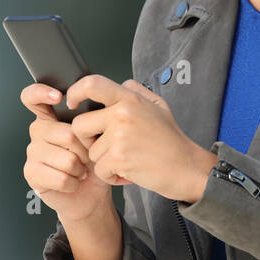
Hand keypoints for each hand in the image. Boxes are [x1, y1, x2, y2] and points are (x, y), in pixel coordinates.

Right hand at [19, 83, 114, 223]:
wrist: (89, 194)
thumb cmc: (92, 163)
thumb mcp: (96, 137)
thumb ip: (91, 119)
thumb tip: (95, 107)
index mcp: (51, 117)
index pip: (33, 96)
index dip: (41, 92)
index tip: (58, 96)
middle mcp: (38, 131)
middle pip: (67, 134)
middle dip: (85, 151)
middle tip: (86, 157)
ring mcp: (32, 151)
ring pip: (66, 159)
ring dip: (80, 169)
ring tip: (79, 170)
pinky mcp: (31, 172)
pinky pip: (60, 178)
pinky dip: (73, 183)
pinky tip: (72, 182)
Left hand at [65, 75, 215, 202]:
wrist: (187, 168)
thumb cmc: (171, 140)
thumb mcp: (158, 106)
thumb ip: (137, 92)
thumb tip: (121, 83)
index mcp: (129, 98)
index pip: (92, 84)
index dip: (75, 92)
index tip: (71, 103)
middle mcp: (122, 114)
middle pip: (80, 125)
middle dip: (88, 141)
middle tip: (107, 148)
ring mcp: (120, 136)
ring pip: (91, 152)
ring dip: (105, 162)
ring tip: (127, 161)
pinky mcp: (119, 158)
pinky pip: (99, 170)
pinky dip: (111, 176)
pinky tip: (128, 172)